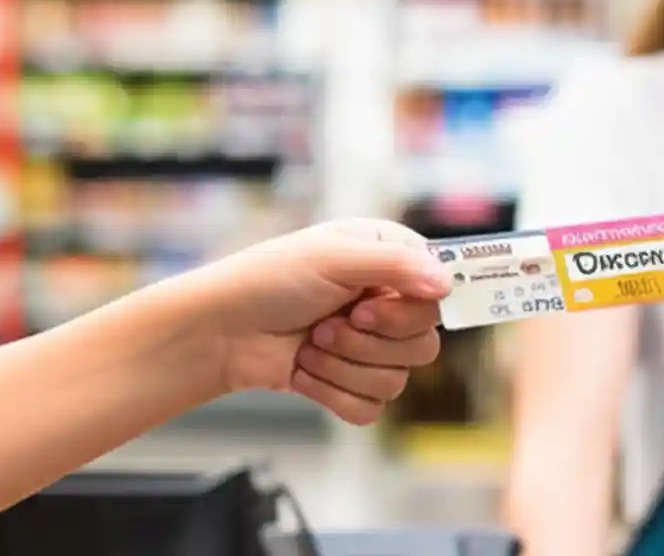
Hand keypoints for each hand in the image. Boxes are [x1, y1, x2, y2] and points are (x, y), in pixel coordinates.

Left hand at [200, 219, 450, 423]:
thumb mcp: (333, 256)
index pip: (440, 293)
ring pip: (398, 379)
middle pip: (424, 343)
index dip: (409, 309)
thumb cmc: (267, 280)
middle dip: (368, 341)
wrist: (218, 332)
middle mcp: (387, 303)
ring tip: (309, 345)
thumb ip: (396, 265)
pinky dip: (332, 393)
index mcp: (391, 261)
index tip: (368, 307)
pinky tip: (303, 371)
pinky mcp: (351, 385)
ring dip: (344, 366)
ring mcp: (370, 347)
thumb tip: (446, 284)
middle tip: (330, 323)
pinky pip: (372, 407)